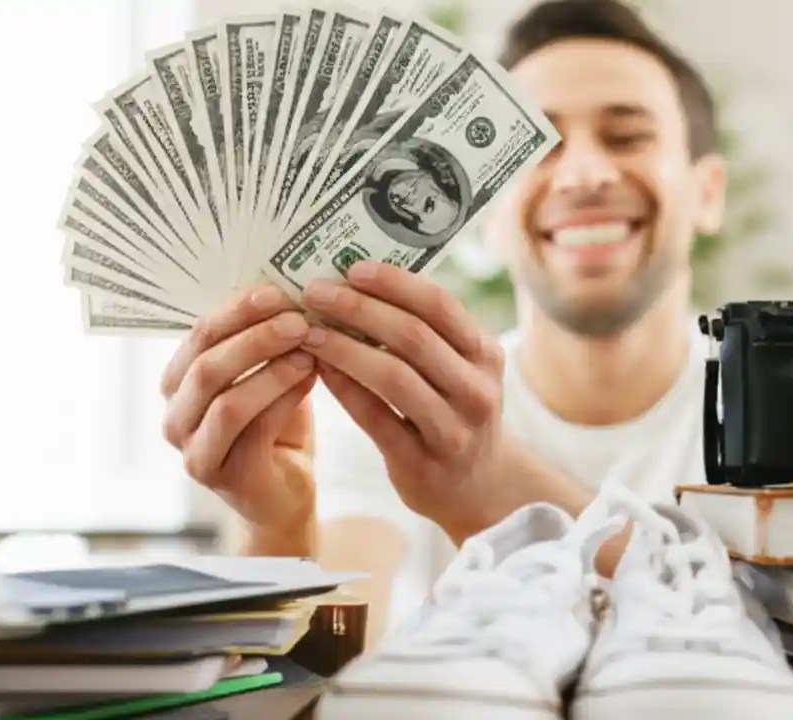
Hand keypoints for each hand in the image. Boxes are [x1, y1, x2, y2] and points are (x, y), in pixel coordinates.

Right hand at [160, 284, 318, 549]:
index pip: (198, 336)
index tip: (276, 290)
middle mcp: (175, 418)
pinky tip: (312, 376)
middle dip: (254, 336)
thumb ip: (266, 341)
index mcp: (178, 383)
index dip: (235, 310)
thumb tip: (291, 288)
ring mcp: (195, 451)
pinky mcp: (224, 477)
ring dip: (271, 368)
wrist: (286, 496)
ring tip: (310, 347)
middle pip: (206, 365)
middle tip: (298, 317)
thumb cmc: (277, 427)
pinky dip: (284, 398)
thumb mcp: (268, 375)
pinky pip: (253, 430)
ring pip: (226, 399)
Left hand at [300, 261, 505, 538]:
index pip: (439, 306)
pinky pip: (376, 418)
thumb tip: (361, 281)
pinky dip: (344, 390)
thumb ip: (427, 332)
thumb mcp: (460, 369)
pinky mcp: (424, 464)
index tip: (352, 267)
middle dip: (359, 309)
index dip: (394, 283)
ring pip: (393, 377)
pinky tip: (318, 369)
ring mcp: (454, 430)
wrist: (480, 488)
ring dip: (344, 348)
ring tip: (308, 331)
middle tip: (315, 293)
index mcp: (485, 354)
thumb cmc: (456, 412)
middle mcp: (476, 390)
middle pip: (413, 337)